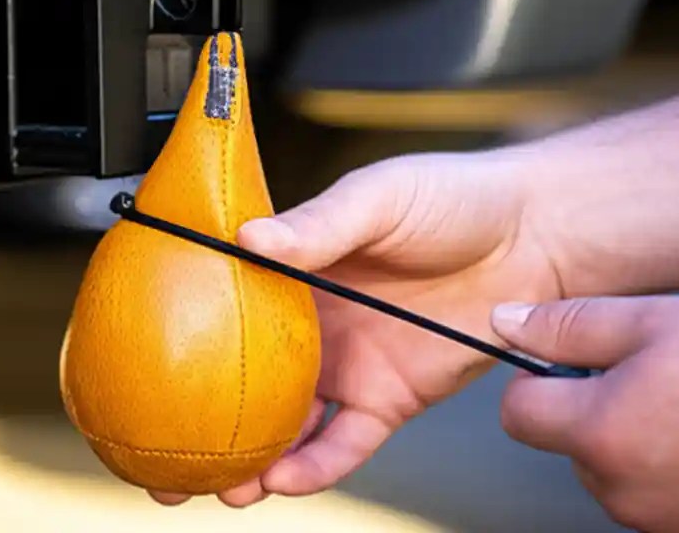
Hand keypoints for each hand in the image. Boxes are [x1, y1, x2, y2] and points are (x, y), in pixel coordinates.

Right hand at [149, 149, 568, 506]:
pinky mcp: (389, 397)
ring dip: (253, 457)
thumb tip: (251, 239)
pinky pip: (343, 442)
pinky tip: (285, 478)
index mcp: (296, 270)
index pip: (226, 306)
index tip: (141, 361)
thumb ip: (317, 223)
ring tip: (220, 481)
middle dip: (204, 418)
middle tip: (163, 452)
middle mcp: (313, 324)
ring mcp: (347, 365)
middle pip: (243, 379)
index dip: (185, 334)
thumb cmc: (455, 199)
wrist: (536, 234)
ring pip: (287, 424)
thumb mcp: (378, 196)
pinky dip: (314, 464)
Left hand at [492, 295, 678, 531]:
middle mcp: (616, 488)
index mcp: (597, 433)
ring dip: (636, 433)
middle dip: (592, 403)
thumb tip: (504, 323)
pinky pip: (655, 491)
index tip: (575, 356)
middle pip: (566, 439)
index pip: (516, 411)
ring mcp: (655, 519)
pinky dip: (672, 464)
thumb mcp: (658, 321)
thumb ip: (570, 326)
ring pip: (612, 466)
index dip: (535, 375)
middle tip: (657, 370)